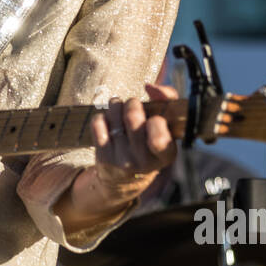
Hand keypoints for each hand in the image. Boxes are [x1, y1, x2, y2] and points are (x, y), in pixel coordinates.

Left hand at [89, 82, 178, 200]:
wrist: (125, 179)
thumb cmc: (149, 142)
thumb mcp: (166, 128)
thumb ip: (167, 100)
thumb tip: (150, 86)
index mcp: (165, 154)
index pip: (159, 138)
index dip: (156, 121)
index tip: (154, 120)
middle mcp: (143, 161)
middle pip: (133, 116)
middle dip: (133, 103)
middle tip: (133, 106)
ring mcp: (122, 160)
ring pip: (115, 114)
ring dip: (117, 104)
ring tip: (119, 109)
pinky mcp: (103, 157)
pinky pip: (98, 122)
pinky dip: (103, 116)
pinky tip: (109, 121)